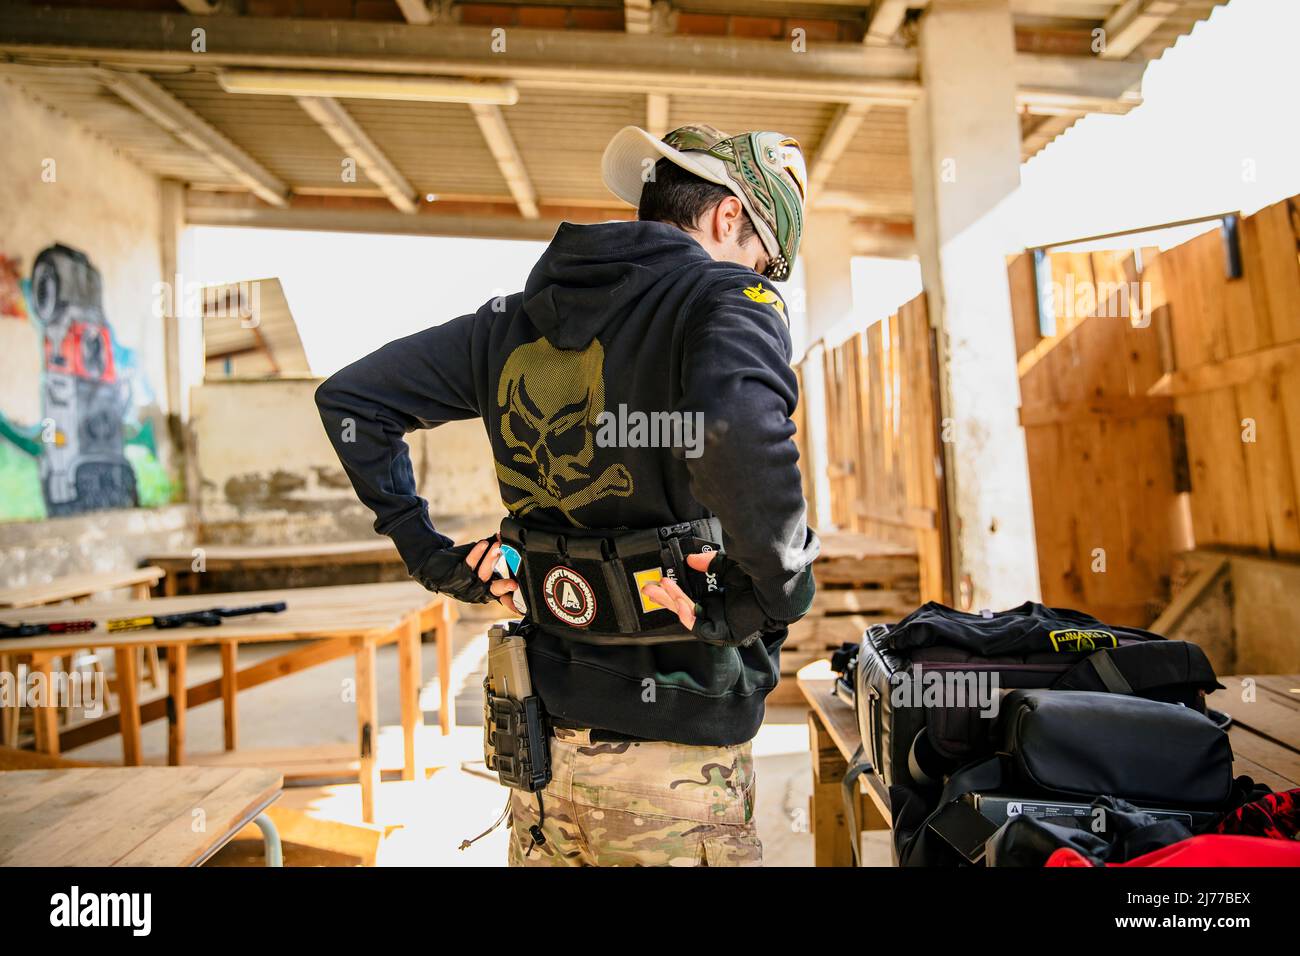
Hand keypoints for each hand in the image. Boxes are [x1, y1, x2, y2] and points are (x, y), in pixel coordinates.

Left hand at [414, 535, 518, 610]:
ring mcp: (464, 586)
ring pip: (482, 575)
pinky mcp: (454, 576)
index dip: (511, 601)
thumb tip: (504, 540)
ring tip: (498, 547)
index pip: (501, 597)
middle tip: (513, 584)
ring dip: (491, 560)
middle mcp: (475, 592)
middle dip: (503, 588)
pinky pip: (468, 565)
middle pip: (492, 591)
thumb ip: (493, 557)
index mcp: (485, 592)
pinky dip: (477, 554)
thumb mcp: (477, 566)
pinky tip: (484, 544)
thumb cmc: (458, 566)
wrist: (431, 564)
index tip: (520, 606)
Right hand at [641, 551, 771, 646]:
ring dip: (676, 604)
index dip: (673, 593)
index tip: (659, 582)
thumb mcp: (729, 566)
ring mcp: (724, 625)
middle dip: (666, 600)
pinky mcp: (729, 633)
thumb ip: (709, 563)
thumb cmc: (761, 577)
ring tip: (666, 590)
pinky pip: (703, 629)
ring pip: (691, 619)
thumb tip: (690, 560)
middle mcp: (720, 613)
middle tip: (649, 589)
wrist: (779, 584)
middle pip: (686, 610)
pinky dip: (690, 618)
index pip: (690, 600)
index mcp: (720, 600)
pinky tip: (683, 604)